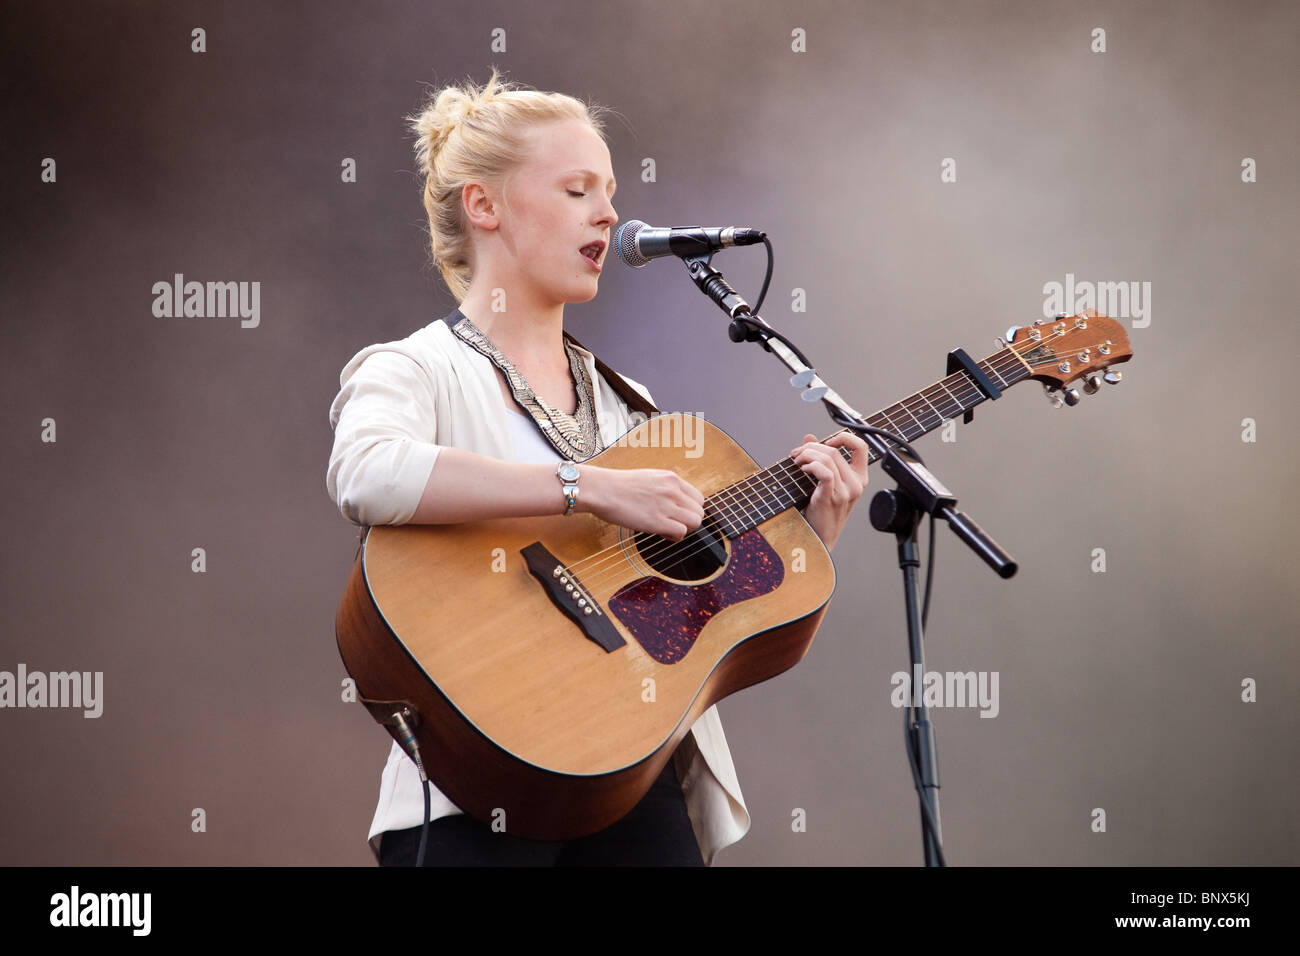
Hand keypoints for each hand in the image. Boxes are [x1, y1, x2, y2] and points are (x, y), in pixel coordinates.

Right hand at [579, 465, 704, 541]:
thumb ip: (665, 489)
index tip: (677, 515)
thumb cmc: (618, 486)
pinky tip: (660, 533)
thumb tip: (675, 504)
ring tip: (666, 528)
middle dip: (688, 521)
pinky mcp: (657, 520)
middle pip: (699, 512)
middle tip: (671, 524)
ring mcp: (666, 504)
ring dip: (683, 529)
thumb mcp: (649, 478)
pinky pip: (681, 532)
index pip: (698, 498)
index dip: (689, 510)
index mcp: (672, 478)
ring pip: (695, 522)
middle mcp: (673, 490)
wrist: (601, 489)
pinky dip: (674, 536)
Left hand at [791, 432, 869, 550]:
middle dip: (811, 447)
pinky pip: (824, 472)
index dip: (843, 437)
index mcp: (859, 478)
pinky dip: (810, 465)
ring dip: (807, 455)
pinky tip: (802, 469)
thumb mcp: (824, 482)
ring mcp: (845, 492)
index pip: (860, 446)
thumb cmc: (821, 511)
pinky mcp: (831, 497)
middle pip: (834, 451)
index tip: (826, 442)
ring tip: (797, 461)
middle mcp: (856, 484)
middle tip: (797, 454)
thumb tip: (809, 438)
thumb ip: (819, 458)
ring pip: (827, 458)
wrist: (819, 538)